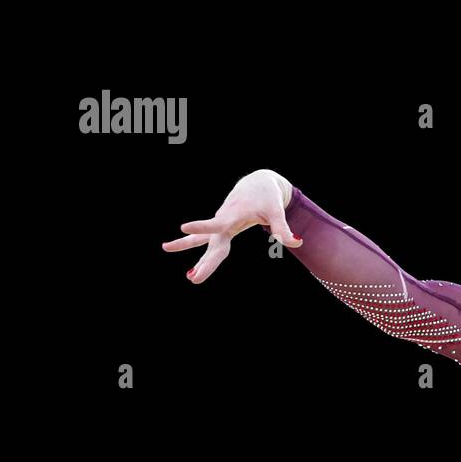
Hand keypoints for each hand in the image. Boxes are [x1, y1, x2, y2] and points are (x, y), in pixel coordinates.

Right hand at [161, 170, 301, 283]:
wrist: (258, 182)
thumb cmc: (267, 196)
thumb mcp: (276, 211)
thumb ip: (283, 228)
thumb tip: (296, 242)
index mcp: (233, 215)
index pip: (216, 224)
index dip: (202, 226)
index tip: (184, 226)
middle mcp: (223, 220)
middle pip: (211, 243)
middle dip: (204, 262)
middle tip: (193, 279)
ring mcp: (220, 224)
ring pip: (202, 238)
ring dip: (184, 245)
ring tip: (164, 247)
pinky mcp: (221, 226)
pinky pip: (206, 238)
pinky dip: (194, 244)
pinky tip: (185, 259)